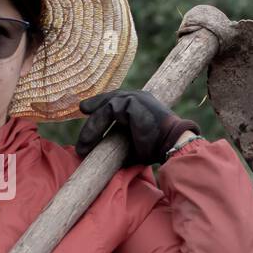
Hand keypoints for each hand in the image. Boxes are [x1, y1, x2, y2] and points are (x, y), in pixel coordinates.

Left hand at [75, 89, 200, 165]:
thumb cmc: (155, 148)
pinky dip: (95, 126)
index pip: (116, 101)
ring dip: (91, 127)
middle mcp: (138, 97)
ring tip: (83, 146)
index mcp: (140, 105)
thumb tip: (100, 155)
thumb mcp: (133, 144)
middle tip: (81, 112)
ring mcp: (134, 98)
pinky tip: (88, 140)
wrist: (171, 145)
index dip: (101, 106)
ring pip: (105, 107)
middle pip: (109, 99)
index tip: (87, 112)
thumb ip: (118, 142)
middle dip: (94, 106)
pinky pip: (106, 111)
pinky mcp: (131, 102)